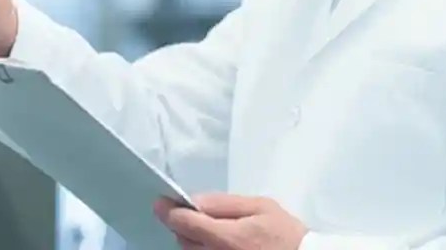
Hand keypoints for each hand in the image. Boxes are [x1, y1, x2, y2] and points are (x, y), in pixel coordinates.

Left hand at [154, 194, 307, 249]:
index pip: (185, 224)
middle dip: (183, 224)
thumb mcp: (261, 207)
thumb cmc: (285, 234)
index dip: (168, 211)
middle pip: (182, 240)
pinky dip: (201, 249)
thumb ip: (225, 203)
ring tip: (209, 230)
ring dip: (191, 240)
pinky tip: (215, 243)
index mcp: (228, 238)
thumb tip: (194, 200)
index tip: (160, 202)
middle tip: (193, 213)